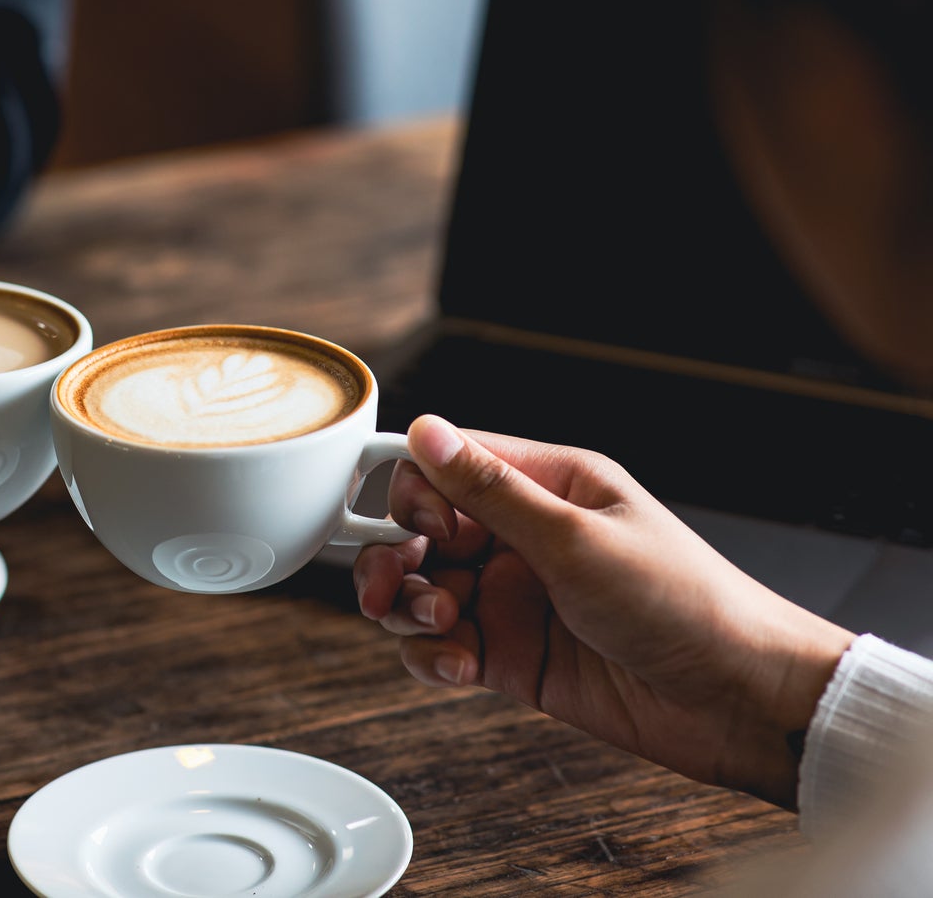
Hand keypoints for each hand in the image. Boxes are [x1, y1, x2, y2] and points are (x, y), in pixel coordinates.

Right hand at [354, 415, 853, 808]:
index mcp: (548, 486)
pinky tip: (458, 667)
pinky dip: (433, 658)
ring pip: (419, 593)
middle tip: (392, 585)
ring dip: (410, 610)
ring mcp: (515, 598)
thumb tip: (425, 429)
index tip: (419, 527)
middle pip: (419, 533)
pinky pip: (441, 649)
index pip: (446, 467)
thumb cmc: (685, 603)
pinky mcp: (511, 657)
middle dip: (393, 558)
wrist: (736, 701)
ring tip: (444, 625)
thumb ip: (488, 489)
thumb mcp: (575, 537)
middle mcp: (524, 537)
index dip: (414, 494)